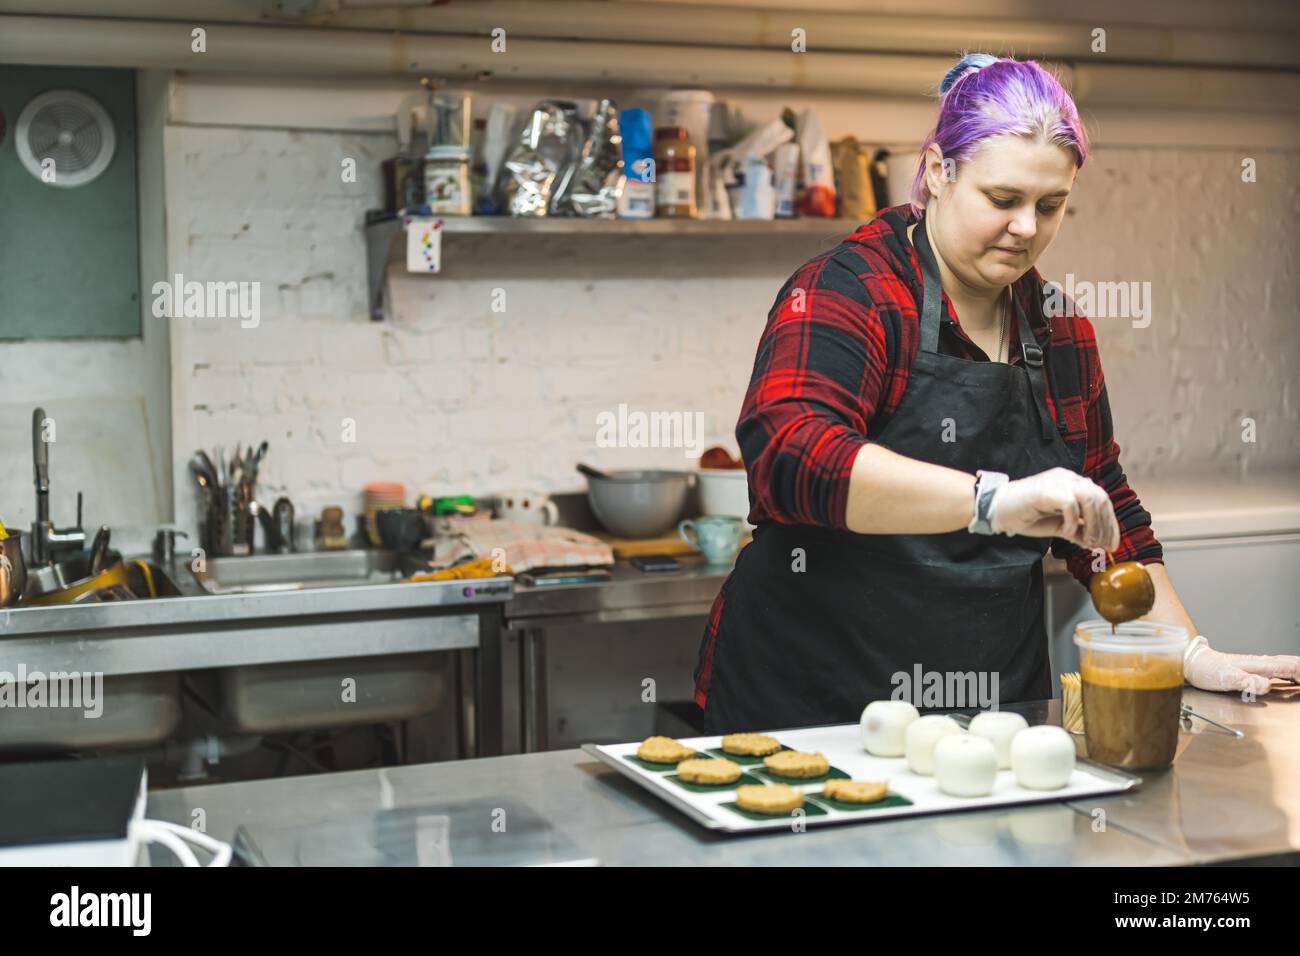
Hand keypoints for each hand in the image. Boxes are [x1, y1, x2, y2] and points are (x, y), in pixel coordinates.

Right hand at [988, 467, 1119, 550]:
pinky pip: (1070, 504)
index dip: (1110, 523)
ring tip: (1086, 541)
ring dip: (1092, 523)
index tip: (1112, 544)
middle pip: (1100, 497)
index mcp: (1071, 483)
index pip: (1101, 499)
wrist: (994, 509)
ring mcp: (1056, 481)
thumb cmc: (1023, 515)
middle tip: (1100, 546)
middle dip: (1104, 525)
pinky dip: (1071, 521)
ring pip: (1089, 498)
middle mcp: (1067, 478)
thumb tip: (1097, 543)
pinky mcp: (1045, 490)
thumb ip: (1077, 530)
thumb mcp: (1057, 526)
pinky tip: (1065, 532)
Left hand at [1185, 637, 1299, 696]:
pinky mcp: (1250, 669)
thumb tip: (1267, 685)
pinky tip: (1289, 677)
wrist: (1192, 662)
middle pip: (1290, 663)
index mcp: (1258, 665)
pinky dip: (1288, 672)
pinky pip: (1275, 669)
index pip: (1289, 667)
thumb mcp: (1226, 678)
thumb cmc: (1207, 669)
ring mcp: (1256, 665)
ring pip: (1284, 664)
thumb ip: (1246, 682)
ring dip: (1297, 671)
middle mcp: (1260, 663)